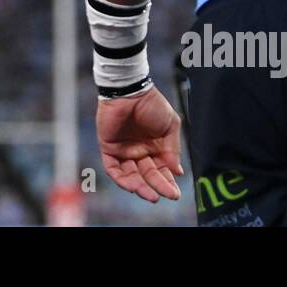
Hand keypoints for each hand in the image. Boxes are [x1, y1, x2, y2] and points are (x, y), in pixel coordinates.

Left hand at [96, 86, 183, 202]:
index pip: (161, 170)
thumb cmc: (151, 104)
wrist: (131, 91)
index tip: (176, 193)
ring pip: (131, 176)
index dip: (168, 182)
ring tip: (152, 196)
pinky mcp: (108, 148)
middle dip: (158, 186)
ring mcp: (123, 151)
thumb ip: (172, 149)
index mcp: (154, 147)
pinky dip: (122, 179)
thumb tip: (177, 172)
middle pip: (148, 175)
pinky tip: (134, 186)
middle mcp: (139, 151)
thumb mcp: (170, 126)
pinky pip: (113, 169)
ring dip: (141, 187)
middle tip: (168, 195)